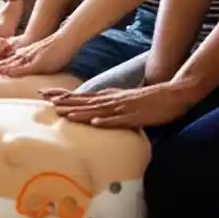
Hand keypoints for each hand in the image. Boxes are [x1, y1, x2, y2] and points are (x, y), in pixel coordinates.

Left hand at [0, 31, 77, 77]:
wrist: (64, 40)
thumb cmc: (53, 49)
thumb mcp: (36, 54)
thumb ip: (26, 60)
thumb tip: (19, 66)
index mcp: (21, 53)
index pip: (4, 58)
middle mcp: (22, 54)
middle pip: (3, 59)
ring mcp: (29, 57)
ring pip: (10, 62)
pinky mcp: (37, 62)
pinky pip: (23, 67)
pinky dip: (14, 69)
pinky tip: (6, 71)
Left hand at [40, 81, 199, 128]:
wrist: (173, 94)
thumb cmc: (149, 99)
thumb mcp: (124, 98)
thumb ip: (110, 101)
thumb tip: (94, 107)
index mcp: (109, 96)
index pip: (81, 96)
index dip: (63, 96)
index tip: (45, 94)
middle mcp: (113, 100)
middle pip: (84, 101)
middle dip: (64, 102)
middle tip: (45, 101)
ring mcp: (124, 108)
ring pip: (98, 111)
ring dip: (81, 112)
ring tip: (64, 114)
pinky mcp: (136, 116)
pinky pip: (120, 121)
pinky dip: (107, 122)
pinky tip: (95, 123)